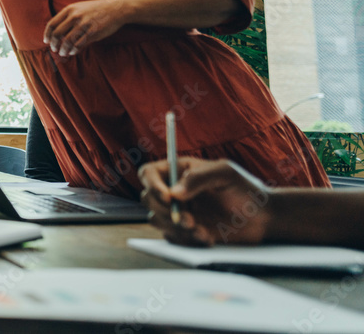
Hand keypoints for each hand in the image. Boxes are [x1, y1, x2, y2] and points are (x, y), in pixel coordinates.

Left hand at [43, 0, 126, 56]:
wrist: (115, 9)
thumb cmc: (95, 9)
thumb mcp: (79, 7)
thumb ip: (67, 17)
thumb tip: (55, 31)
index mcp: (69, 10)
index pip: (52, 24)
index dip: (47, 34)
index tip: (46, 41)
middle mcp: (75, 17)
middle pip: (57, 34)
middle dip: (53, 44)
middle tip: (54, 49)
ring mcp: (84, 25)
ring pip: (67, 42)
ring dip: (63, 50)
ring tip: (63, 52)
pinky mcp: (92, 33)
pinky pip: (79, 45)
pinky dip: (73, 50)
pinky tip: (72, 51)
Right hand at [138, 158, 272, 246]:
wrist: (263, 218)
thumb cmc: (246, 188)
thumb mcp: (225, 173)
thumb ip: (199, 178)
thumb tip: (174, 193)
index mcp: (178, 171)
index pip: (149, 173)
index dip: (152, 185)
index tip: (169, 198)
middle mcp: (173, 191)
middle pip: (148, 199)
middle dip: (166, 212)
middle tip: (189, 219)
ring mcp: (178, 212)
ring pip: (156, 220)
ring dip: (175, 227)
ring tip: (200, 229)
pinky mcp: (185, 231)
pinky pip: (172, 238)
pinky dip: (186, 240)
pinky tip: (207, 237)